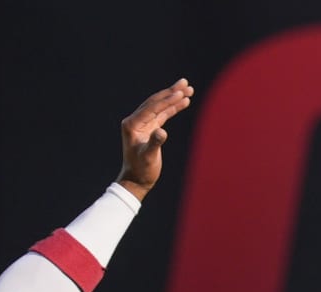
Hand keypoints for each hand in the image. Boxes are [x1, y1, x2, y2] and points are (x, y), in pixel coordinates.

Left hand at [116, 78, 193, 201]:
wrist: (137, 180)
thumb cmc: (141, 170)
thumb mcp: (148, 157)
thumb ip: (154, 143)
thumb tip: (162, 132)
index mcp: (132, 124)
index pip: (152, 107)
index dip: (167, 99)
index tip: (181, 92)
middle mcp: (135, 121)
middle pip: (156, 102)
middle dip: (171, 92)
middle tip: (185, 82)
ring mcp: (142, 124)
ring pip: (160, 106)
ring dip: (174, 98)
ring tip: (189, 89)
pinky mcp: (149, 128)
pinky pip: (163, 114)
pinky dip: (173, 108)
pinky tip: (184, 102)